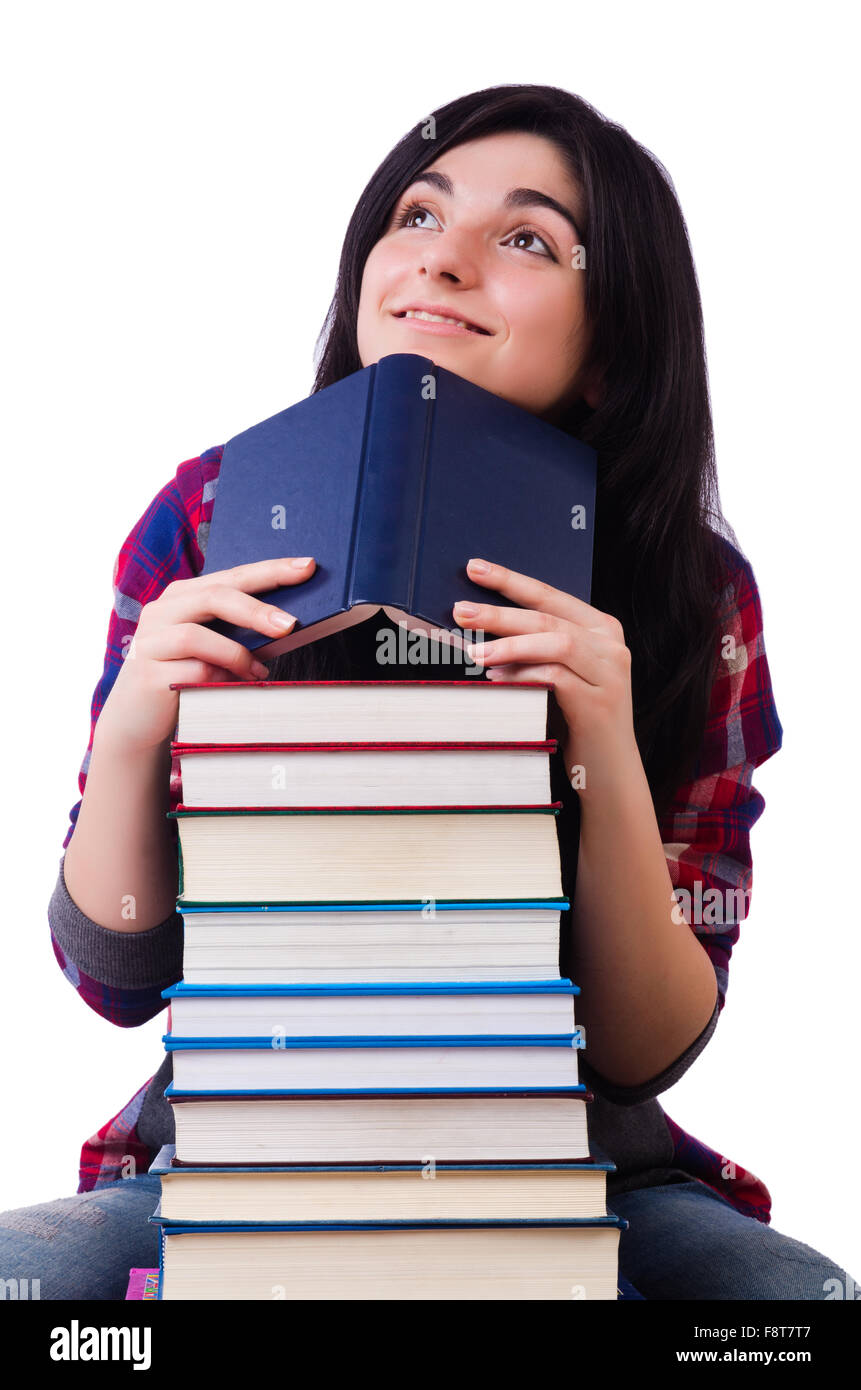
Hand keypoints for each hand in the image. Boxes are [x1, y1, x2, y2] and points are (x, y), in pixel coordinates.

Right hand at [96, 556, 315, 754]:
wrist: (139, 717)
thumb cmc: (186, 675)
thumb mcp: (213, 646)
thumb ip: (238, 630)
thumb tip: (288, 623)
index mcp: (183, 595)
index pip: (233, 576)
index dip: (270, 570)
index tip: (307, 567)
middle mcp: (162, 610)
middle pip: (213, 596)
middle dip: (256, 609)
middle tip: (290, 624)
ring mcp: (150, 641)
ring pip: (196, 636)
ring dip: (237, 654)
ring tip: (260, 672)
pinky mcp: (147, 675)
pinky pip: (190, 673)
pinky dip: (219, 679)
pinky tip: (234, 687)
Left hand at [452, 556, 639, 791]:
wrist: (608, 770)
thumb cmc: (575, 719)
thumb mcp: (560, 675)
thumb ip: (536, 649)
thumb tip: (480, 626)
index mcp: (600, 628)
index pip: (550, 595)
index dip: (511, 581)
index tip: (475, 568)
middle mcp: (611, 645)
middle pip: (548, 618)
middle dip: (500, 613)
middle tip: (461, 612)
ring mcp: (610, 673)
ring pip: (555, 643)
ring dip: (509, 645)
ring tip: (474, 652)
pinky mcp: (600, 703)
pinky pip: (556, 678)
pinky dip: (523, 676)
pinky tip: (496, 680)